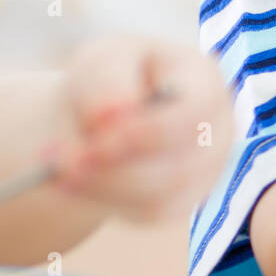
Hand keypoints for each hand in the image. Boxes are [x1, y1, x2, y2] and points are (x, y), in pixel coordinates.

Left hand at [47, 36, 232, 221]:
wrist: (102, 115)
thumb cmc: (109, 81)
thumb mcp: (100, 60)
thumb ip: (106, 80)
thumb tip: (111, 115)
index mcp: (204, 80)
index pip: (195, 112)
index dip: (149, 130)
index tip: (96, 132)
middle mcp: (217, 127)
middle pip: (178, 165)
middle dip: (115, 168)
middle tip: (60, 163)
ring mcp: (207, 169)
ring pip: (160, 197)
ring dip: (102, 186)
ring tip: (59, 167)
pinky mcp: (185, 200)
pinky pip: (148, 214)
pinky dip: (107, 200)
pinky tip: (80, 181)